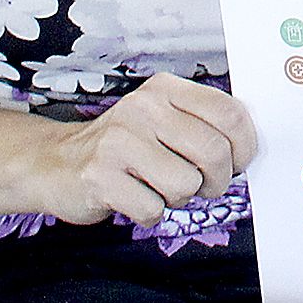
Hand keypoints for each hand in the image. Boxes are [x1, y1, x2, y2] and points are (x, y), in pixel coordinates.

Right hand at [34, 74, 256, 226]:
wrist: (54, 163)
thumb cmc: (123, 145)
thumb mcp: (162, 119)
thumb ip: (202, 124)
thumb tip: (248, 147)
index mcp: (166, 89)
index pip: (229, 113)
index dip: (245, 145)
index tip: (239, 162)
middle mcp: (143, 108)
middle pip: (213, 151)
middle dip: (217, 180)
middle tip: (204, 186)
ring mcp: (119, 141)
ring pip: (186, 184)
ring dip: (180, 197)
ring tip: (160, 188)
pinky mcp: (99, 177)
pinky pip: (153, 209)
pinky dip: (150, 213)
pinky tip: (134, 198)